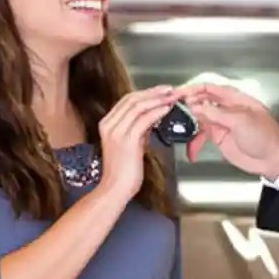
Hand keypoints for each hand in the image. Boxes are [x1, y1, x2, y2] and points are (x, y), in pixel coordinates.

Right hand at [96, 85, 177, 201]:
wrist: (115, 189)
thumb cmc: (124, 171)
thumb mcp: (129, 144)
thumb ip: (138, 130)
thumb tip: (151, 119)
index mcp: (107, 124)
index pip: (127, 100)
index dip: (145, 93)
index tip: (161, 90)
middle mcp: (109, 124)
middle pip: (132, 99)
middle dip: (153, 92)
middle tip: (170, 89)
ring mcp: (117, 132)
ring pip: (138, 106)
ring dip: (157, 99)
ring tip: (171, 97)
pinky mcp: (127, 140)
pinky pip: (144, 119)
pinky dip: (157, 111)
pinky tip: (167, 109)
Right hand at [176, 83, 278, 181]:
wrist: (273, 159)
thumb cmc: (264, 135)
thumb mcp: (240, 121)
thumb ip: (216, 113)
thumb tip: (195, 106)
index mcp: (234, 98)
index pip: (209, 88)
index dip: (193, 89)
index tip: (178, 93)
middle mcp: (226, 108)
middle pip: (202, 101)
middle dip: (187, 103)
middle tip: (171, 108)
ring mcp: (222, 123)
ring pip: (199, 118)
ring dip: (188, 122)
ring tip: (177, 128)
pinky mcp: (219, 137)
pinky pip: (202, 135)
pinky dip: (195, 142)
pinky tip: (190, 149)